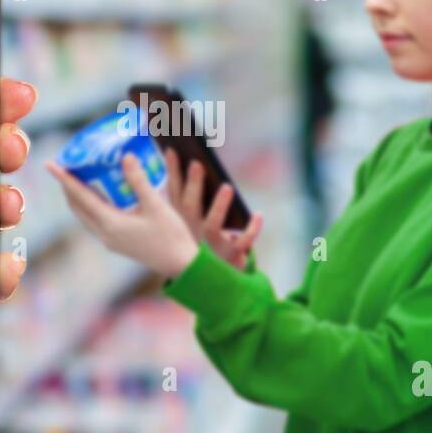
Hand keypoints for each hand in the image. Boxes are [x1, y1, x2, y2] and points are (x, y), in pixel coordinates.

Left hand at [46, 153, 198, 279]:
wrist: (181, 264)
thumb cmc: (171, 235)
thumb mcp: (156, 204)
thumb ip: (138, 180)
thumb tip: (125, 156)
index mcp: (110, 224)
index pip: (80, 197)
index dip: (65, 179)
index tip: (51, 164)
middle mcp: (105, 234)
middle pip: (77, 207)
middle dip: (68, 187)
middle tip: (66, 166)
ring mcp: (111, 241)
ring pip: (85, 216)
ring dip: (79, 197)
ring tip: (79, 177)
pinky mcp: (118, 243)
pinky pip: (96, 221)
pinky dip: (92, 206)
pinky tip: (101, 195)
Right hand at [163, 148, 262, 270]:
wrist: (215, 282)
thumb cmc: (205, 244)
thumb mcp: (194, 220)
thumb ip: (193, 195)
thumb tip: (196, 162)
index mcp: (182, 222)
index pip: (174, 193)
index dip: (173, 172)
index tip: (173, 150)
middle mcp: (193, 232)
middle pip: (190, 207)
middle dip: (193, 185)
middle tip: (197, 164)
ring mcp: (211, 245)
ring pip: (213, 225)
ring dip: (219, 206)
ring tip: (226, 186)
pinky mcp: (230, 256)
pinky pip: (242, 243)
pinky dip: (251, 230)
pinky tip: (258, 214)